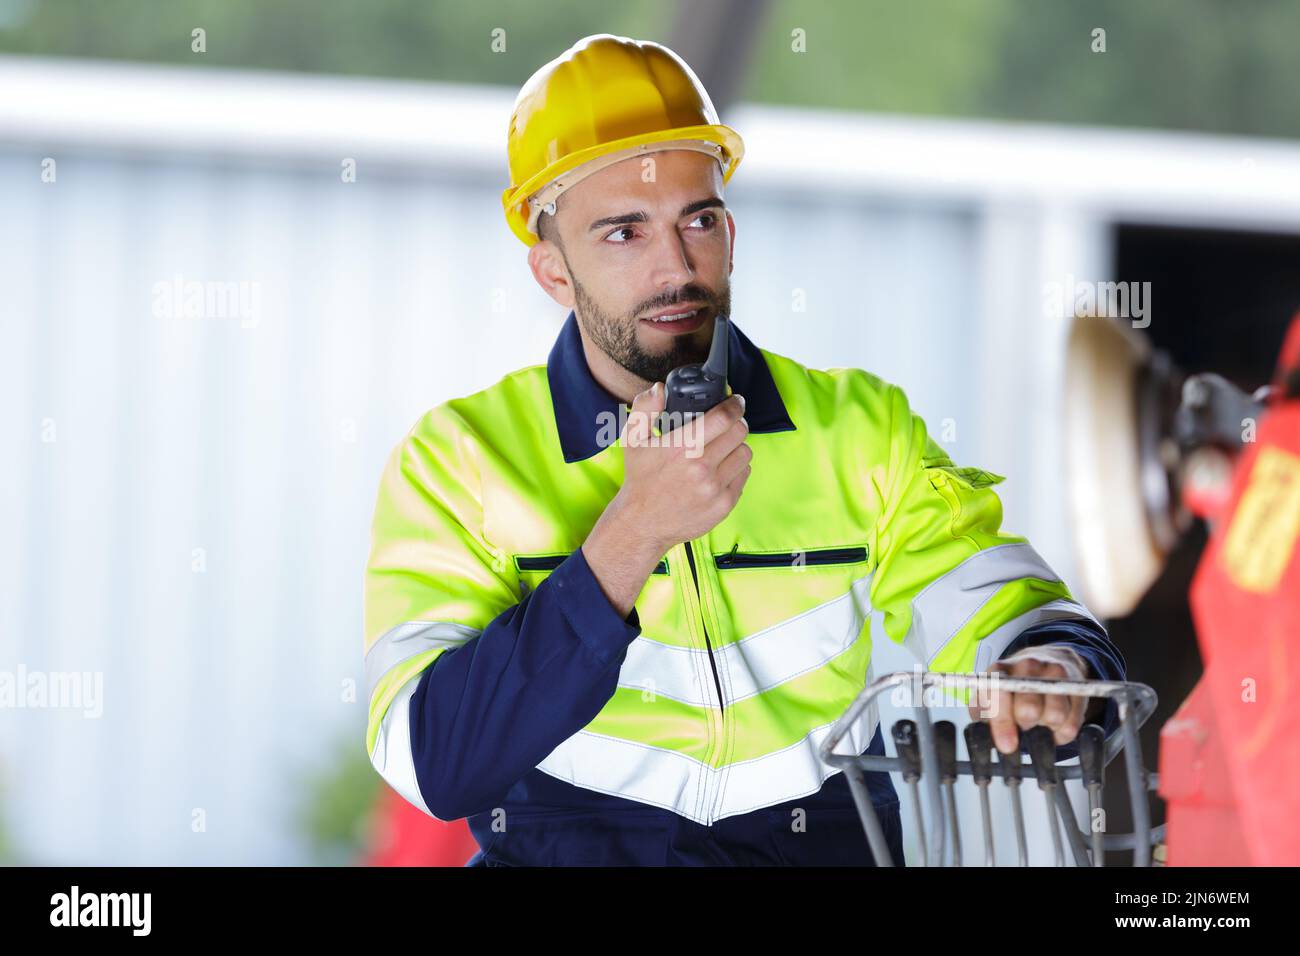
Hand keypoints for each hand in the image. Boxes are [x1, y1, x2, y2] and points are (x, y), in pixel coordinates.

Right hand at [614, 381, 751, 550]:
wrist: (643, 523)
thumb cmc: (640, 478)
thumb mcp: (633, 439)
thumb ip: (644, 408)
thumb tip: (659, 389)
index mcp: (682, 448)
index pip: (724, 417)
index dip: (734, 405)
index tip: (735, 401)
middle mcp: (701, 468)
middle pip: (740, 433)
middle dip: (736, 424)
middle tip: (728, 424)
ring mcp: (715, 488)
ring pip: (745, 453)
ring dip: (736, 447)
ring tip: (722, 449)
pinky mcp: (724, 505)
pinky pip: (743, 476)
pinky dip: (735, 469)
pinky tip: (720, 470)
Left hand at [967, 647, 1095, 753]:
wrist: (1048, 660)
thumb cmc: (1012, 687)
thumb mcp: (989, 695)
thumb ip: (981, 713)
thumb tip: (983, 735)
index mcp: (1000, 670)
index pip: (999, 696)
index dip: (1002, 723)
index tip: (1007, 745)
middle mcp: (1026, 666)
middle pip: (1029, 710)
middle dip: (1025, 726)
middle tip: (1023, 725)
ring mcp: (1054, 673)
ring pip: (1054, 716)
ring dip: (1045, 727)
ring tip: (1038, 721)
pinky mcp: (1077, 686)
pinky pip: (1072, 723)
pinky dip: (1062, 733)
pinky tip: (1054, 725)